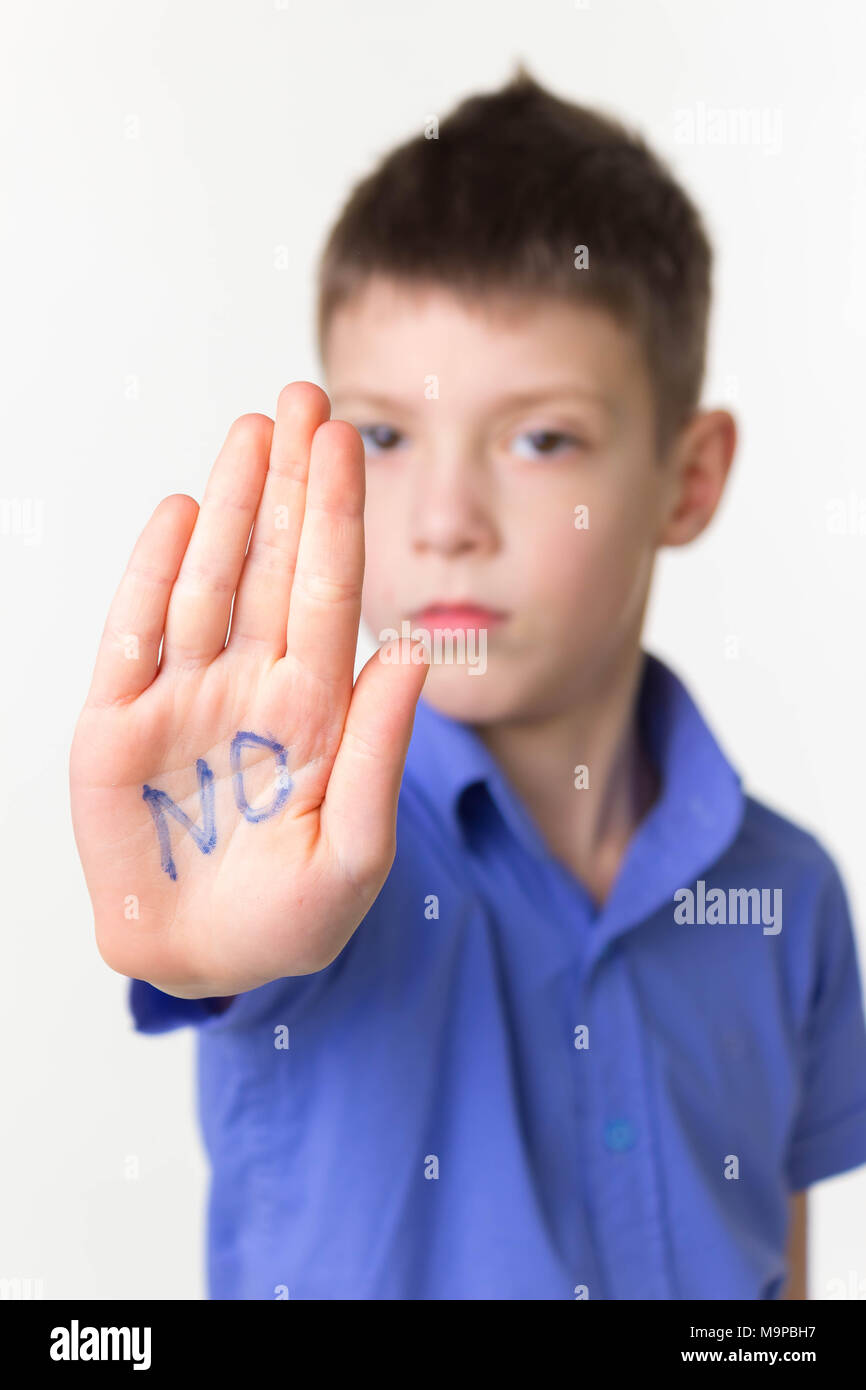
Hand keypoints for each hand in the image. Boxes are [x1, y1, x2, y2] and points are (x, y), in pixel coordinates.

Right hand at [70, 383, 428, 996]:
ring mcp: (182, 699)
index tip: (346, 440)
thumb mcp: (352, 851)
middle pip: (272, 565)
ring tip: (251, 433)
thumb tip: (409, 654)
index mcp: (315, 708)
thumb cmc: (289, 919)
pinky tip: (183, 514)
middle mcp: (251, 684)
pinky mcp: (117, 727)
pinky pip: (134, 636)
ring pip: (207, 581)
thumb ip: (378, 754)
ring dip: (230, 506)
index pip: (328, 592)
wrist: (204, 965)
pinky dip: (152, 574)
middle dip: (289, 484)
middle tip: (303, 396)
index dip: (337, 516)